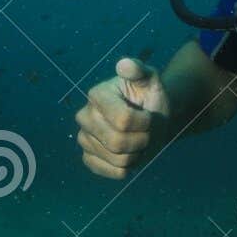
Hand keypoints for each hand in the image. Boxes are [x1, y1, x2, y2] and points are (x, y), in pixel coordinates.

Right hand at [75, 57, 170, 178]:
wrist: (152, 119)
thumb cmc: (150, 97)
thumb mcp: (151, 80)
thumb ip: (140, 70)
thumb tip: (124, 64)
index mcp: (97, 95)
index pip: (123, 120)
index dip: (145, 122)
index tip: (148, 115)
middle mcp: (84, 116)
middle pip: (118, 142)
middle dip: (142, 139)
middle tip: (146, 130)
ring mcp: (84, 138)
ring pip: (118, 159)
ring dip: (137, 152)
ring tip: (138, 139)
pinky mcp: (88, 157)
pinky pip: (111, 171)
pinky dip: (129, 166)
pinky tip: (130, 152)